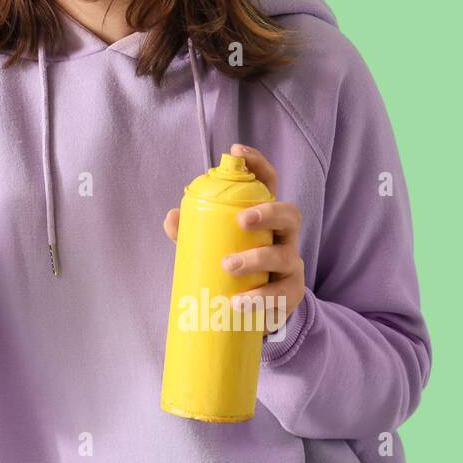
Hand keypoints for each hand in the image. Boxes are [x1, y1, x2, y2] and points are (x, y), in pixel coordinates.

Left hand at [162, 143, 305, 329]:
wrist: (255, 310)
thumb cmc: (233, 267)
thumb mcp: (213, 245)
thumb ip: (193, 231)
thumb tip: (171, 216)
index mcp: (266, 218)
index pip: (269, 183)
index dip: (258, 164)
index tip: (237, 151)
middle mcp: (284, 236)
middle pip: (289, 215)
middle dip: (267, 213)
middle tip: (242, 220)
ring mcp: (291, 264)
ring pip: (283, 255)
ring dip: (256, 258)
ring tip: (229, 266)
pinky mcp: (291, 294)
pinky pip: (281, 294)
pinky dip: (259, 299)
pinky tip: (239, 303)